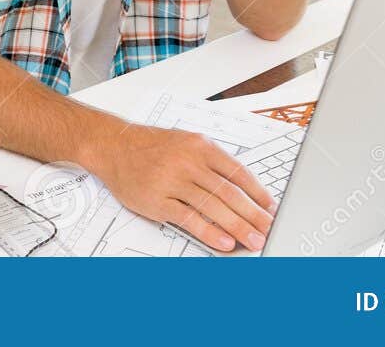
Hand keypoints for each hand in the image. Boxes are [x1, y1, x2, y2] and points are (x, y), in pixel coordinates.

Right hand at [89, 123, 275, 251]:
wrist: (114, 146)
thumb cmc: (151, 146)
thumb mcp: (186, 142)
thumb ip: (211, 161)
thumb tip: (241, 188)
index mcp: (200, 146)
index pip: (237, 172)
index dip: (257, 192)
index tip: (270, 208)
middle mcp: (188, 162)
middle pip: (229, 192)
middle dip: (253, 214)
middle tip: (268, 229)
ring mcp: (172, 181)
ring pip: (213, 206)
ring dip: (237, 226)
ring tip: (253, 240)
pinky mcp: (158, 200)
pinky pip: (189, 219)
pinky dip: (209, 232)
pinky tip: (223, 242)